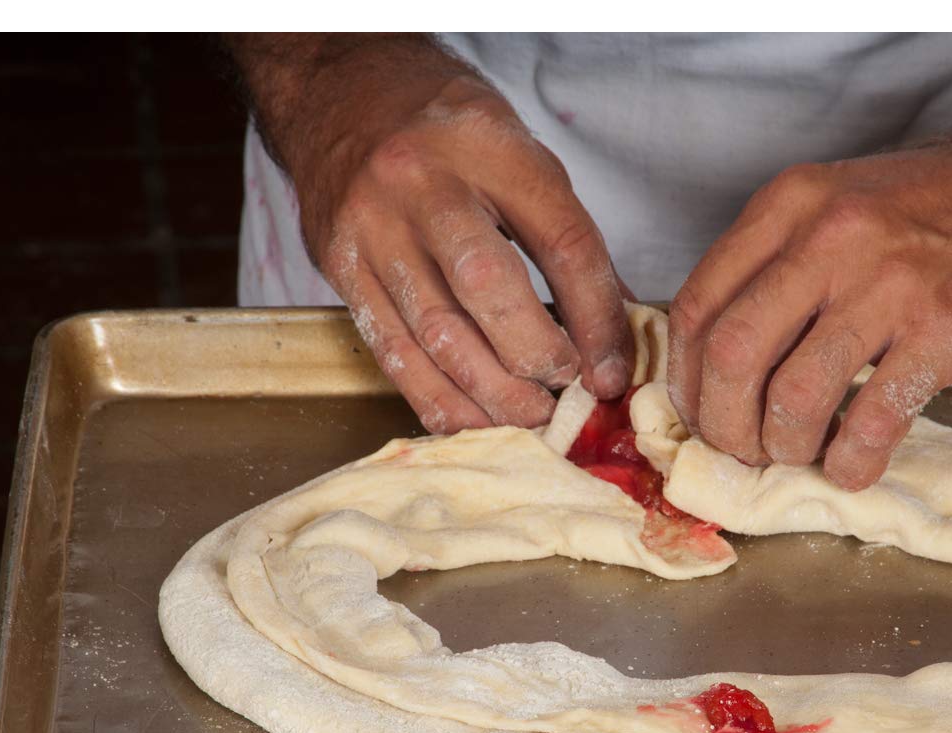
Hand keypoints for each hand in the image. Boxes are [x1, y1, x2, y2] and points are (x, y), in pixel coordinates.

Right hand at [238, 37, 631, 432]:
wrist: (342, 96)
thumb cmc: (443, 131)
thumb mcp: (518, 154)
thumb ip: (564, 237)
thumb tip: (610, 332)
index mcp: (488, 147)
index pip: (561, 241)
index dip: (596, 318)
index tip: (610, 370)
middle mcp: (423, 184)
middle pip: (490, 286)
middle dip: (536, 357)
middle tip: (567, 394)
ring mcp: (373, 228)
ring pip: (436, 332)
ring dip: (491, 392)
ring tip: (529, 418)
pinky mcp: (340, 268)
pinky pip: (392, 351)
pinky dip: (437, 398)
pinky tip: (471, 417)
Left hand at [667, 129, 951, 490]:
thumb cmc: (938, 206)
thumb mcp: (836, 205)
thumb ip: (775, 268)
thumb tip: (718, 364)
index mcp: (790, 206)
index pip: (697, 307)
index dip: (686, 380)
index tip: (699, 414)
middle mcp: (830, 238)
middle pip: (731, 356)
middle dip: (724, 425)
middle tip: (740, 452)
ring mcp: (889, 283)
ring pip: (795, 395)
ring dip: (785, 447)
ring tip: (798, 455)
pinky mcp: (944, 329)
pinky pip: (873, 419)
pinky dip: (850, 460)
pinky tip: (851, 465)